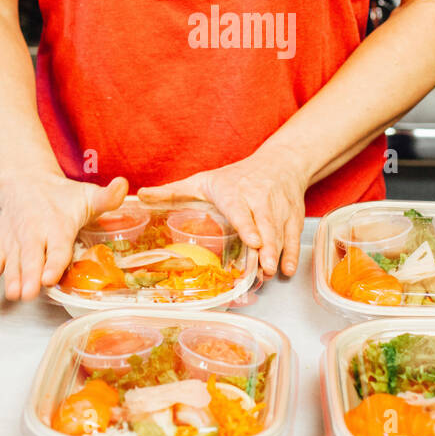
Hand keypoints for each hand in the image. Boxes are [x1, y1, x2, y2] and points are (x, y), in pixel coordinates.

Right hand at [0, 173, 127, 300]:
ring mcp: (15, 242)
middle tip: (28, 293)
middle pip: (31, 258)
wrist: (26, 181)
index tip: (49, 277)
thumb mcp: (87, 194)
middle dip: (29, 276)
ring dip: (11, 279)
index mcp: (57, 225)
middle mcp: (34, 234)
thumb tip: (123, 185)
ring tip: (12, 294)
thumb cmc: (61, 195)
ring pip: (12, 263)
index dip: (53, 262)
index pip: (57, 247)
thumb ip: (108, 197)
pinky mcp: (1, 247)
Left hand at [137, 145, 308, 277]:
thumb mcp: (203, 180)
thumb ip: (173, 192)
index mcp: (233, 190)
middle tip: (262, 268)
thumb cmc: (236, 176)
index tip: (251, 240)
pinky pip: (293, 235)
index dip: (247, 224)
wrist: (281, 162)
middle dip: (265, 246)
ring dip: (277, 253)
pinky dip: (292, 253)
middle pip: (264, 224)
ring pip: (279, 232)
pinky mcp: (292, 216)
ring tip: (269, 273)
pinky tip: (287, 269)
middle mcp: (259, 198)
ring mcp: (278, 208)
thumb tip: (140, 195)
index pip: (240, 209)